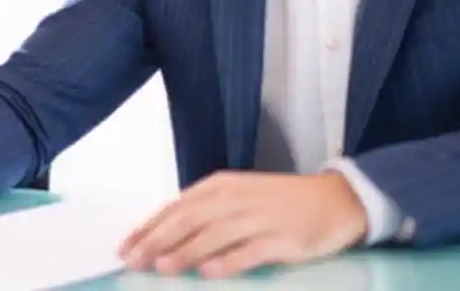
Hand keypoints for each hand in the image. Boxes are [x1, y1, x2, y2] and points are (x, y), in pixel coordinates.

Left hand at [118, 172, 367, 278]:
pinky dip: (229, 262)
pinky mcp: (284, 239)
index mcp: (220, 186)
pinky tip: (210, 273)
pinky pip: (251, 251)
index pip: (175, 208)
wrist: (335, 200)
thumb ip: (204, 213)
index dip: (148, 228)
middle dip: (157, 241)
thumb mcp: (237, 197)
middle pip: (188, 219)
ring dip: (186, 251)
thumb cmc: (278, 202)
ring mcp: (260, 218)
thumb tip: (164, 238)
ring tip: (162, 268)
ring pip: (215, 234)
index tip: (124, 248)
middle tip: (133, 261)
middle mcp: (235, 198)